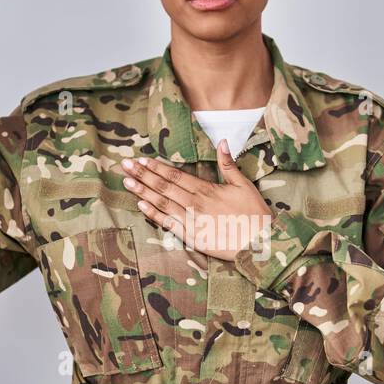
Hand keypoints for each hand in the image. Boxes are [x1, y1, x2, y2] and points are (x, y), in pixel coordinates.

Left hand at [122, 140, 273, 261]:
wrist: (258, 243)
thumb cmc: (254, 214)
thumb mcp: (243, 184)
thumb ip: (228, 164)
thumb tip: (223, 141)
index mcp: (206, 189)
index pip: (175, 175)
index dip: (157, 167)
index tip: (142, 160)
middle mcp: (194, 203)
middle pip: (163, 186)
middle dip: (143, 174)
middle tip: (125, 165)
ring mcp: (191, 220)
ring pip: (162, 203)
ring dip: (143, 191)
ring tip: (127, 181)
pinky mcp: (191, 237)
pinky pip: (167, 223)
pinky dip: (153, 214)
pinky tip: (141, 205)